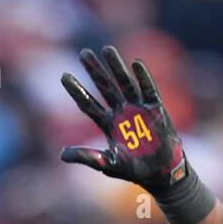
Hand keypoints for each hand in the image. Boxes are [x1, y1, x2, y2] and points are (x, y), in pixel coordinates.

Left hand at [60, 45, 186, 193]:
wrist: (160, 173)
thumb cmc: (134, 170)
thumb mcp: (108, 164)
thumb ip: (87, 157)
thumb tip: (61, 155)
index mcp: (108, 124)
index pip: (88, 104)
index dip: (77, 90)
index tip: (63, 76)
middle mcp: (121, 112)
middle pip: (105, 87)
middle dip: (95, 70)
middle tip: (83, 53)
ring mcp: (138, 108)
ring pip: (125, 83)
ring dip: (117, 67)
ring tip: (107, 49)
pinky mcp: (155, 108)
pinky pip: (149, 89)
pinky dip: (143, 77)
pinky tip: (136, 63)